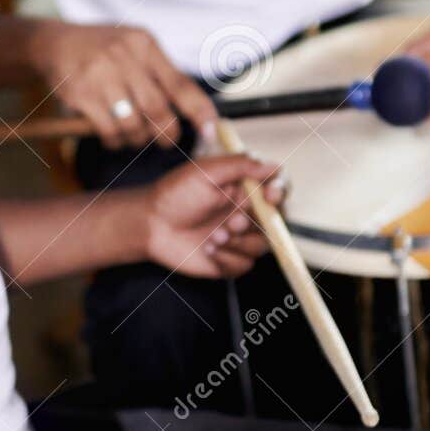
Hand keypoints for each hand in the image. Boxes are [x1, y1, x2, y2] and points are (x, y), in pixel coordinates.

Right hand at [32, 22, 216, 149]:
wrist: (54, 43)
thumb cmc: (103, 50)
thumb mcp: (134, 48)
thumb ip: (160, 73)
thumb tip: (195, 109)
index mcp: (145, 45)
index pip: (180, 84)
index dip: (199, 111)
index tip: (211, 131)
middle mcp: (125, 57)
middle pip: (158, 109)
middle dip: (167, 133)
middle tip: (166, 141)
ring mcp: (101, 75)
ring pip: (133, 124)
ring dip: (137, 139)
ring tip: (134, 137)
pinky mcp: (81, 94)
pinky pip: (108, 130)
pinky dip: (115, 141)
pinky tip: (113, 137)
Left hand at [144, 154, 282, 277]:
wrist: (150, 226)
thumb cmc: (174, 194)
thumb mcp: (206, 172)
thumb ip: (241, 166)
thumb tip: (275, 166)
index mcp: (243, 188)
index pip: (277, 189)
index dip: (279, 193)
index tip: (270, 195)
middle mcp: (246, 212)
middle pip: (275, 221)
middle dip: (255, 223)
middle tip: (232, 222)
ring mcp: (239, 237)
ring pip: (262, 245)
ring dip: (239, 242)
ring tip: (213, 237)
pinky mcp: (229, 259)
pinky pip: (245, 265)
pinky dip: (227, 258)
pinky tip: (207, 250)